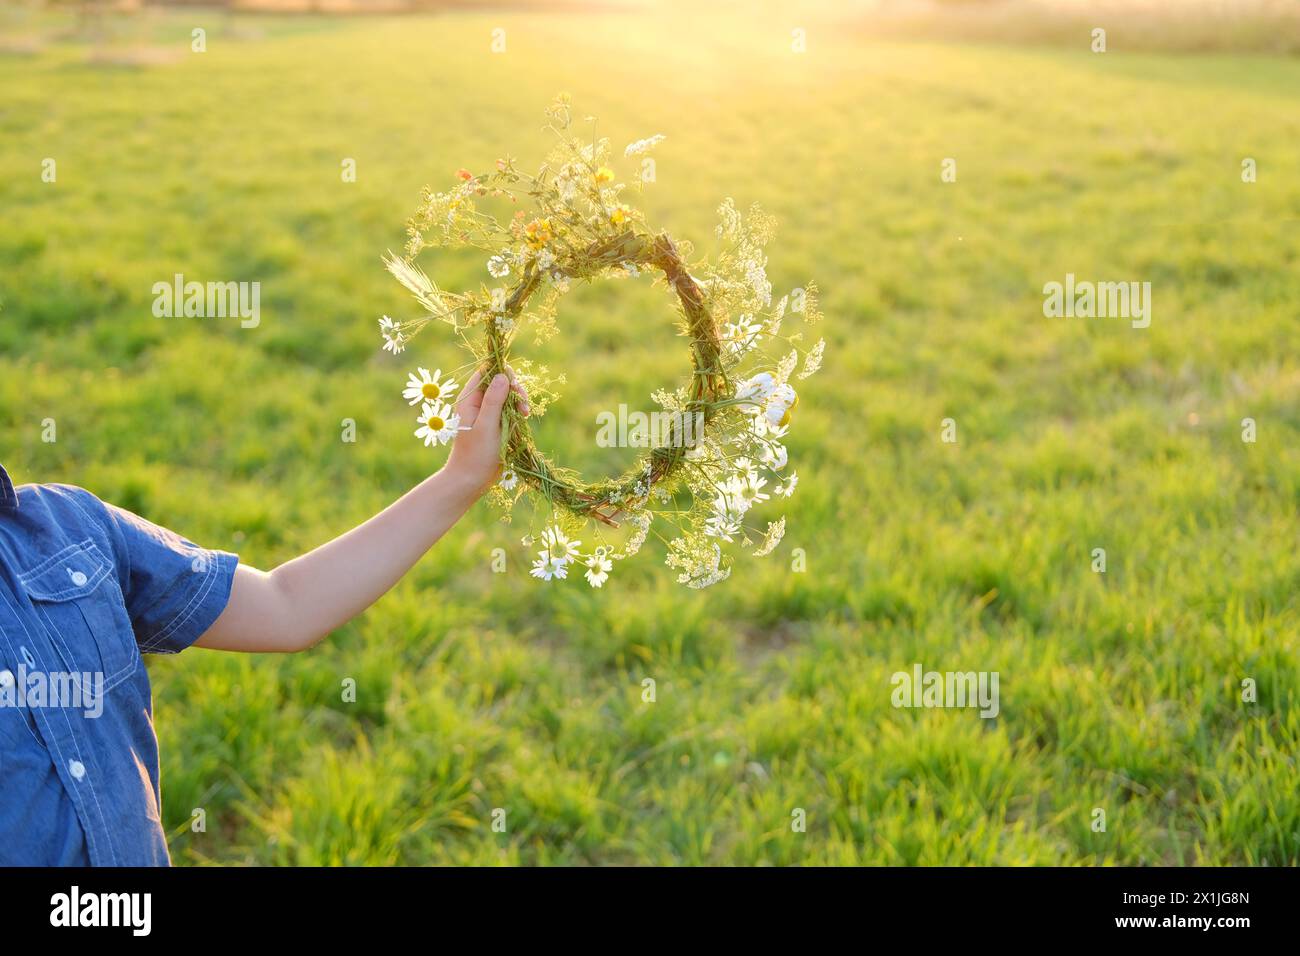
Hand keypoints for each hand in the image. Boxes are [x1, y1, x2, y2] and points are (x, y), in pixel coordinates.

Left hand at [443, 365, 528, 496]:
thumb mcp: (486, 426)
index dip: (502, 373)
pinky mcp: (497, 424)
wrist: (471, 480)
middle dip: (514, 390)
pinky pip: (510, 410)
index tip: (515, 386)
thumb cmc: (476, 454)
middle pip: (500, 382)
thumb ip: (493, 400)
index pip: (486, 373)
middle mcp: (478, 402)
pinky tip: (523, 420)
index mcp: (470, 399)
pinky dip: (518, 413)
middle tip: (524, 405)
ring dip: (519, 402)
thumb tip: (503, 375)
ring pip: (508, 396)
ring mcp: (488, 413)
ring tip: (525, 415)